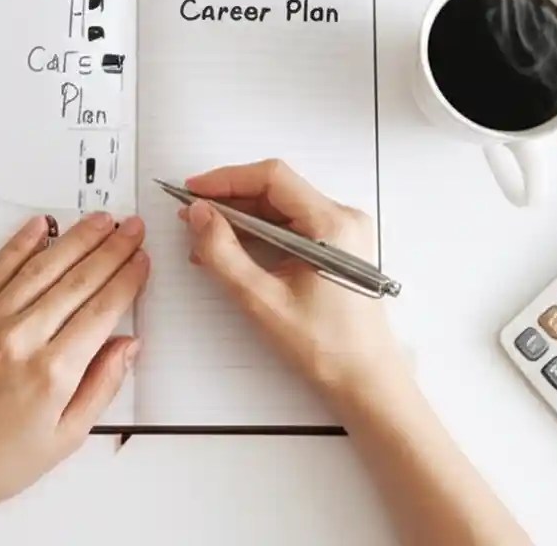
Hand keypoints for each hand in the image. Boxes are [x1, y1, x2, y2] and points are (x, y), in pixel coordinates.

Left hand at [0, 213, 148, 544]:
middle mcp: (19, 340)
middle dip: (110, 248)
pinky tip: (39, 227)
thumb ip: (101, 385)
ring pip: (40, 267)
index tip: (141, 260)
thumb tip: (127, 345)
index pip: (102, 309)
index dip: (126, 279)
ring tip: (99, 220)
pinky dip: (18, 244)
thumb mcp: (66, 437)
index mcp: (51, 372)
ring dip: (74, 238)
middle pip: (77, 280)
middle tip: (131, 227)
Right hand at [179, 159, 403, 403]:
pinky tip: (231, 250)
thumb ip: (223, 253)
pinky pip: (290, 225)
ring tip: (204, 237)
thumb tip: (198, 216)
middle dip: (229, 199)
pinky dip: (258, 233)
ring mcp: (342, 232)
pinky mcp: (336, 246)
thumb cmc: (326, 347)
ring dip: (241, 218)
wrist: (365, 379)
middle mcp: (343, 219)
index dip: (227, 179)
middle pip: (275, 190)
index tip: (193, 190)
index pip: (272, 178)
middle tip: (192, 214)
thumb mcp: (262, 300)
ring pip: (280, 207)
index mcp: (332, 225)